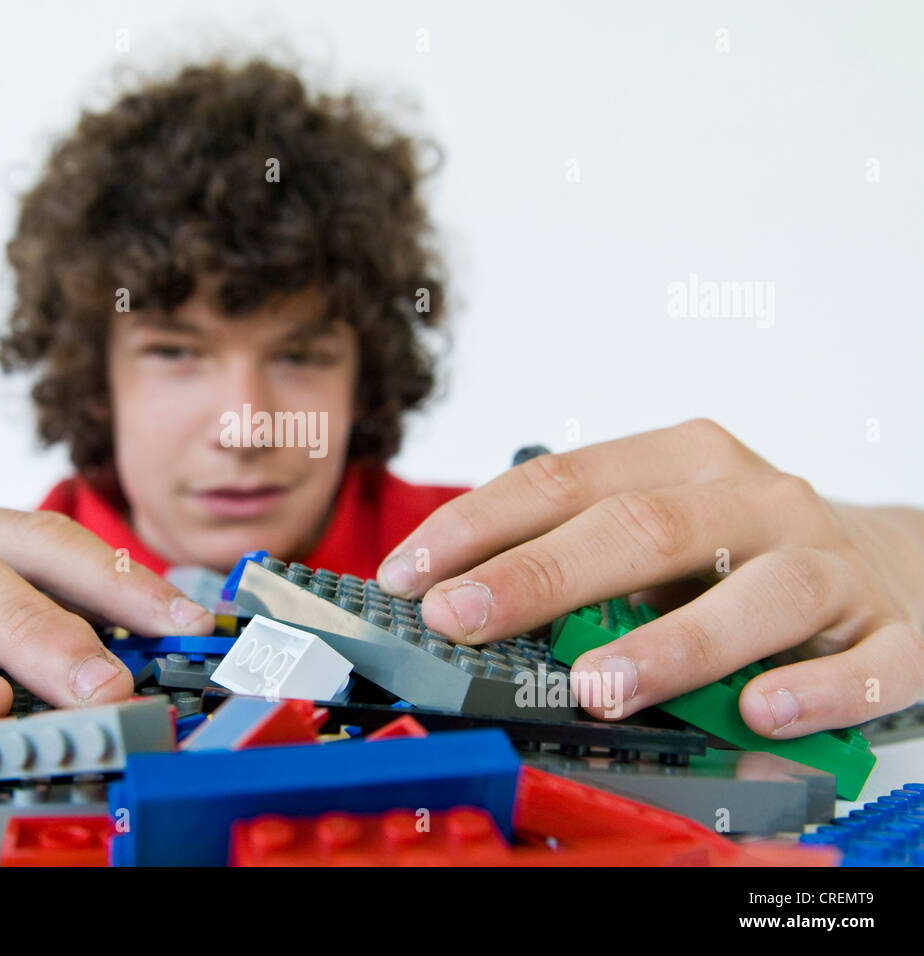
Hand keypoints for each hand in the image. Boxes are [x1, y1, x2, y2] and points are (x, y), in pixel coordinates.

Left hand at [376, 419, 923, 736]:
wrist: (891, 565)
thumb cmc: (742, 552)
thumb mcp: (659, 530)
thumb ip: (576, 556)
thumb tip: (458, 605)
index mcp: (685, 460)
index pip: (563, 480)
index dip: (478, 526)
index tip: (410, 575)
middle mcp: (757, 499)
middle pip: (643, 528)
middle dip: (541, 576)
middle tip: (465, 621)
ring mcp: (829, 565)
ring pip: (759, 595)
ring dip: (672, 644)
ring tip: (597, 689)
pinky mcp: (895, 634)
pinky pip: (865, 667)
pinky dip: (814, 692)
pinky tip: (759, 715)